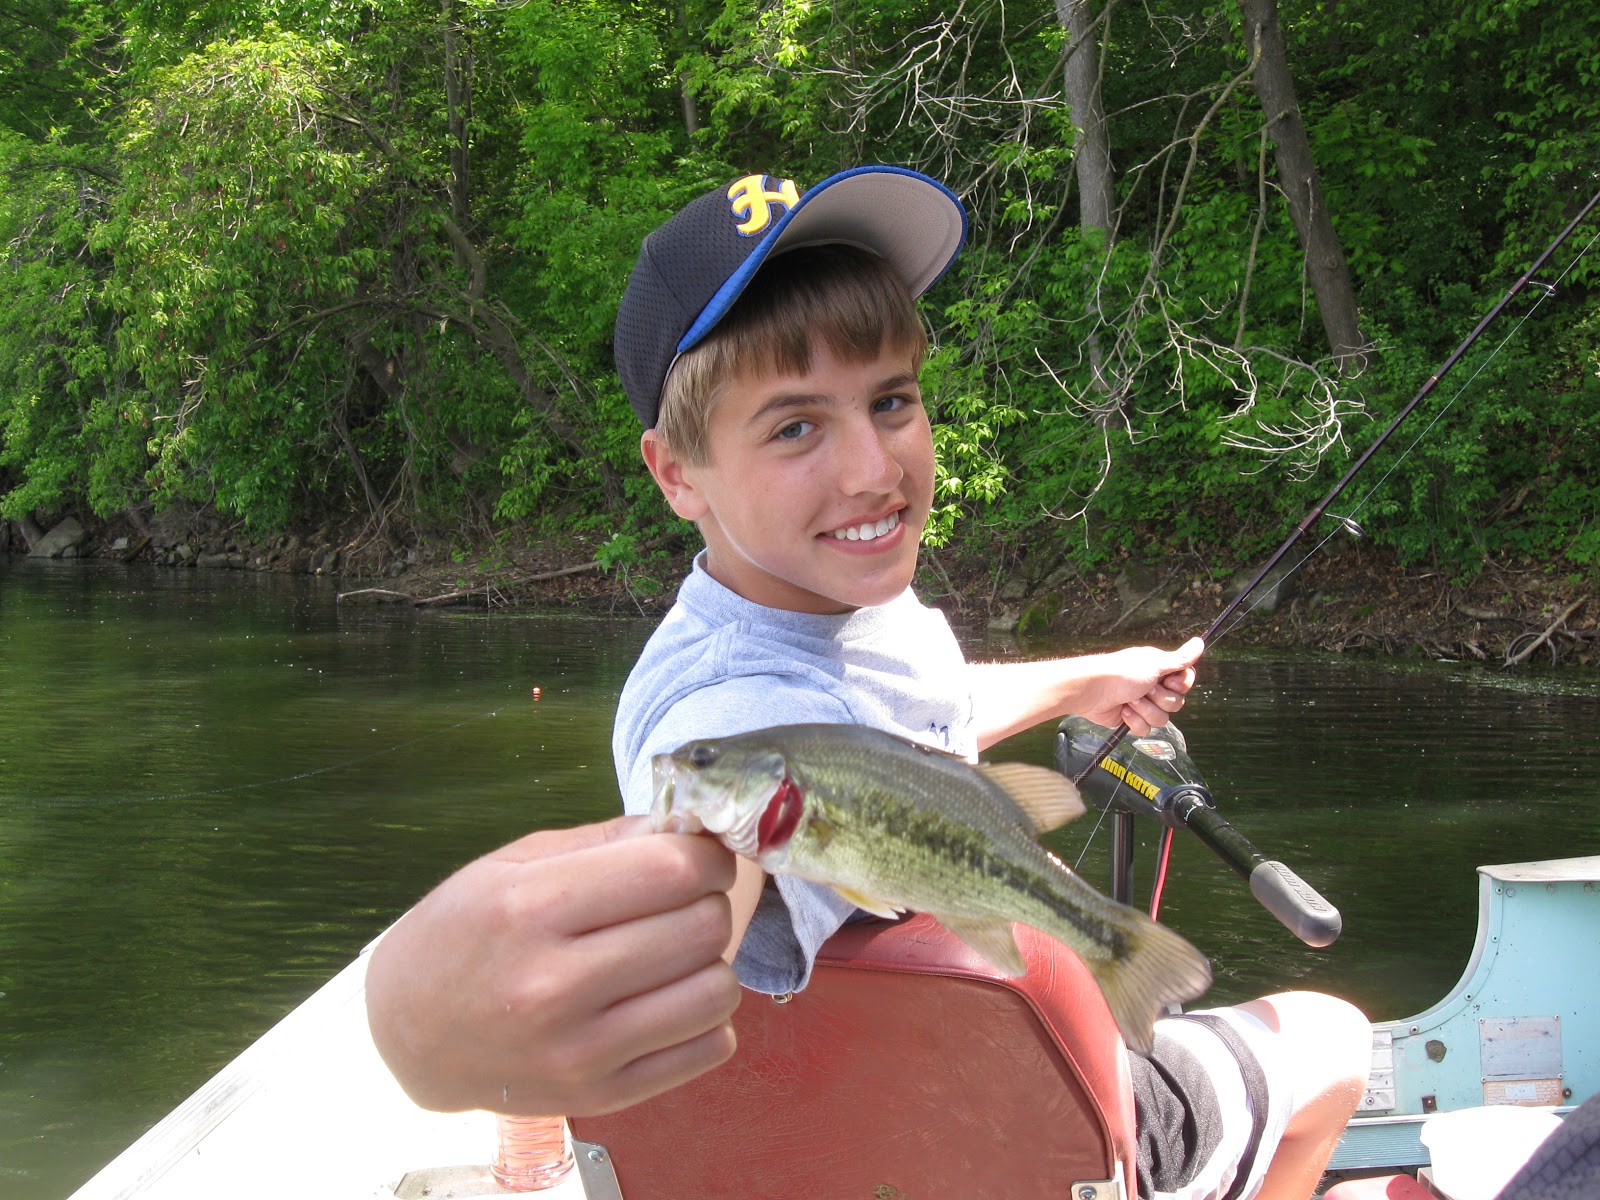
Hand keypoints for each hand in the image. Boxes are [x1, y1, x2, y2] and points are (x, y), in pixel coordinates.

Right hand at [365, 816, 740, 1116]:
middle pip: (703, 927)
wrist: (411, 1031)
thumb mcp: (517, 863)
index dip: (705, 854)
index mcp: (533, 908)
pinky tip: (666, 1000)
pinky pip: (709, 1048)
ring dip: (708, 963)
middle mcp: (555, 985)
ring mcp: (580, 1051)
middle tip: (681, 903)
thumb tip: (693, 828)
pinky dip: (705, 1018)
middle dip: (707, 902)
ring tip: (672, 955)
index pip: (673, 870)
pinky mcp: (601, 1095)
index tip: (698, 854)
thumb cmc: (467, 932)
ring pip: (716, 991)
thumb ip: (610, 841)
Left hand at [1076, 636, 1203, 734]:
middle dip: (1160, 698)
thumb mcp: (1155, 663)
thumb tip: (1200, 643)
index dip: (1181, 685)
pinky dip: (1134, 721)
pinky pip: (1146, 729)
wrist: (1093, 690)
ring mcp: (1143, 704)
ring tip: (1130, 699)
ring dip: (1145, 709)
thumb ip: (1181, 659)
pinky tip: (1123, 711)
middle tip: (1144, 688)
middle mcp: (1153, 686)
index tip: (1169, 680)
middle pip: (1176, 703)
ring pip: (1162, 719)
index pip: (1186, 681)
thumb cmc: (1122, 672)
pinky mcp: (1131, 719)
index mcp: (1160, 670)